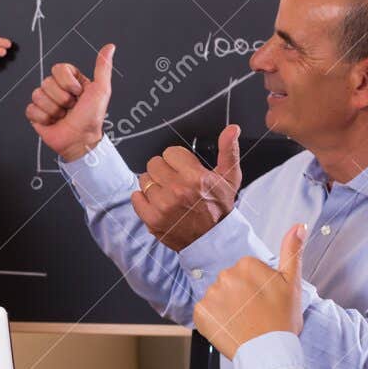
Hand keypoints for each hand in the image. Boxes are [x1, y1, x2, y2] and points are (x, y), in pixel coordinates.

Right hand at [27, 42, 114, 160]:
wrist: (80, 140)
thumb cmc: (92, 117)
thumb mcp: (101, 90)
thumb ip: (103, 67)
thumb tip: (110, 47)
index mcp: (71, 80)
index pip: (58, 68)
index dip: (67, 82)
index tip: (78, 93)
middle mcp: (57, 89)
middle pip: (46, 82)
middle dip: (62, 99)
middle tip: (71, 108)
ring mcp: (45, 101)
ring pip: (38, 95)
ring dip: (53, 110)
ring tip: (63, 116)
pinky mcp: (35, 114)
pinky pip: (30, 109)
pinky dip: (43, 118)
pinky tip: (52, 122)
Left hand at [132, 125, 241, 249]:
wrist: (213, 239)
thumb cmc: (220, 207)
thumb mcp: (230, 177)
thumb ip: (228, 150)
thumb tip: (232, 129)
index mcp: (194, 177)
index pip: (170, 153)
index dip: (177, 160)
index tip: (184, 169)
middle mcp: (177, 190)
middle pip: (154, 163)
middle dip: (164, 170)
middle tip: (175, 181)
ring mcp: (162, 205)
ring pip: (144, 179)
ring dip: (154, 184)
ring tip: (168, 193)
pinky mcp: (151, 218)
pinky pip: (135, 197)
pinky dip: (143, 199)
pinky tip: (158, 203)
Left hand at [193, 223, 306, 358]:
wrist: (269, 351)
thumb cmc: (282, 319)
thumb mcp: (292, 282)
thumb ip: (292, 251)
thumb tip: (299, 225)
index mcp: (246, 264)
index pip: (246, 271)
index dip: (256, 287)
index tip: (264, 300)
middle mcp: (225, 275)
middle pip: (230, 282)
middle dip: (240, 295)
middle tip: (255, 312)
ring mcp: (211, 294)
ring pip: (218, 297)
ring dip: (227, 307)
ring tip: (243, 321)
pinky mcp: (200, 313)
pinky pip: (205, 312)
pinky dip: (214, 320)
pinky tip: (229, 327)